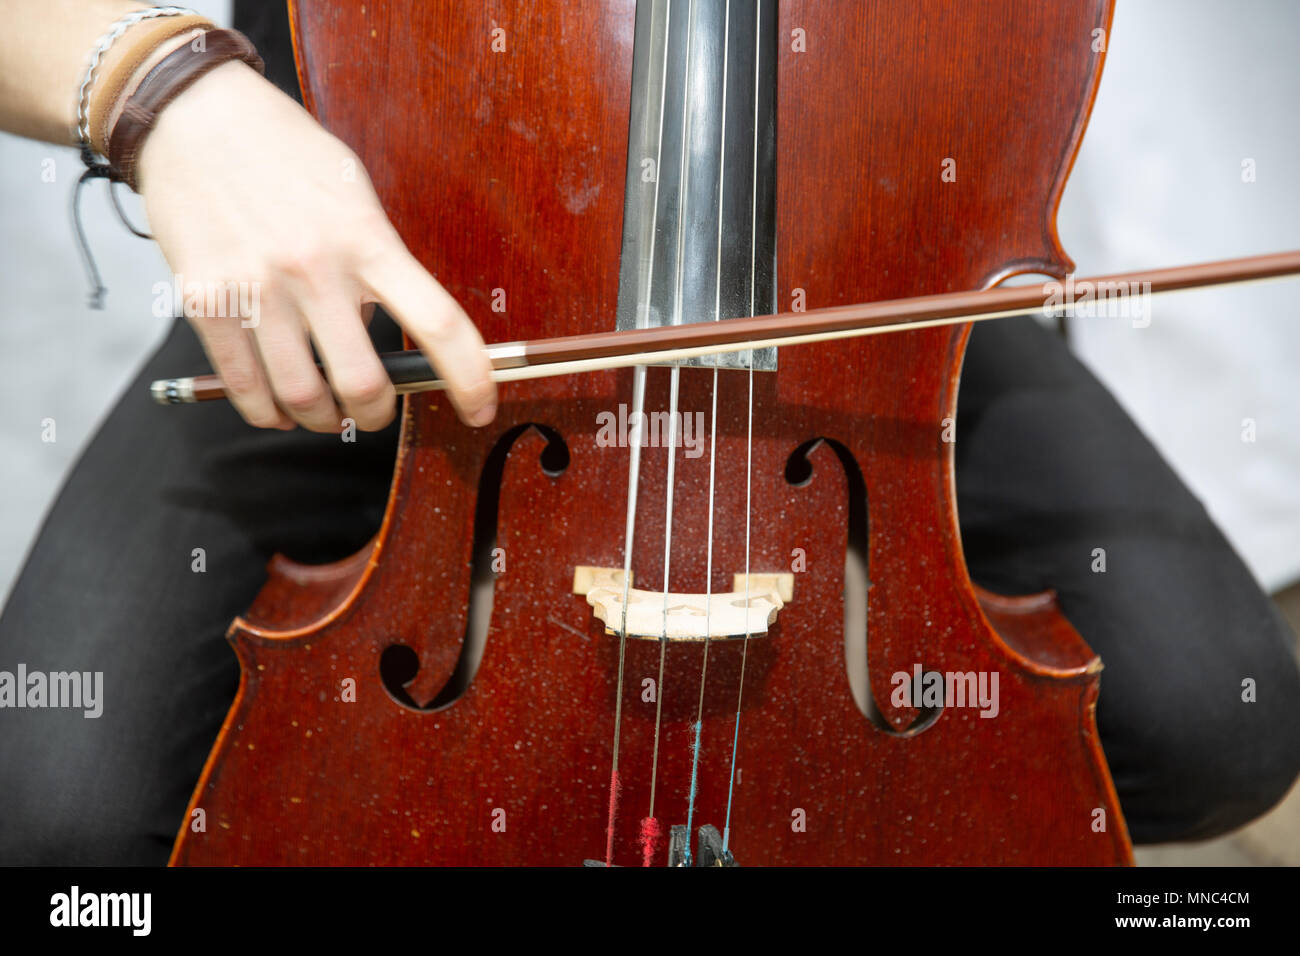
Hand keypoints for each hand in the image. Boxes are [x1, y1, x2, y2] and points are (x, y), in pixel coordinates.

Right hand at [134, 61, 496, 431]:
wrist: (193, 115)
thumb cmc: (284, 153)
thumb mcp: (353, 195)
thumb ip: (377, 260)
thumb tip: (390, 329)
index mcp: (365, 238)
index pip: (438, 323)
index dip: (469, 378)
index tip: (479, 408)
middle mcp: (314, 267)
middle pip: (363, 382)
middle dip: (377, 412)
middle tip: (375, 408)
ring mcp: (256, 288)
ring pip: (302, 395)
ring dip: (323, 420)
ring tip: (327, 412)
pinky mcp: (205, 301)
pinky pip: (243, 386)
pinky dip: (266, 412)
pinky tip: (278, 408)